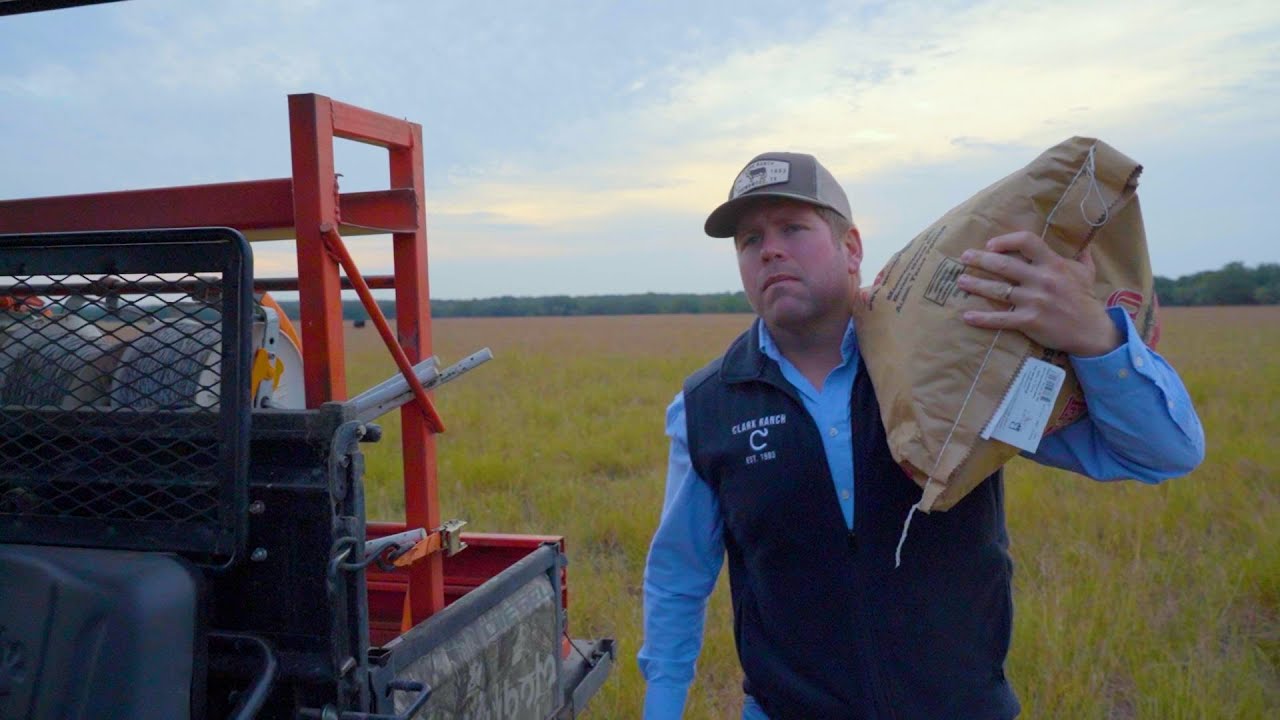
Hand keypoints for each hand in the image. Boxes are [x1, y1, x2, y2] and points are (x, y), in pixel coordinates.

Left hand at [957, 231, 1120, 356]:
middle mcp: (1041, 280)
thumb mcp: (1086, 272)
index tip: (991, 244)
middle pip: (1004, 265)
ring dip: (975, 285)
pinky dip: (981, 319)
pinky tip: (966, 316)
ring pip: (997, 290)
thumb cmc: (1085, 299)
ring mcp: (1033, 301)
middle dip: (980, 259)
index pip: (1027, 241)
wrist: (1091, 331)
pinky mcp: (1028, 321)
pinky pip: (1000, 319)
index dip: (1006, 240)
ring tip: (961, 281)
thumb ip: (1081, 256)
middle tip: (964, 257)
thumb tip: (1082, 243)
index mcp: (1053, 264)